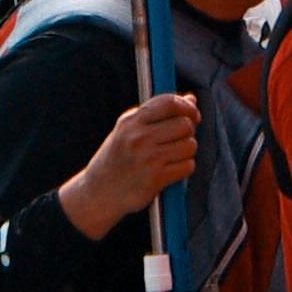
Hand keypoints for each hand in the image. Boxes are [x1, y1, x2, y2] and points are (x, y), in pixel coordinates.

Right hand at [62, 93, 199, 235]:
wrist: (99, 192)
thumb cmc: (117, 158)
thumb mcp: (129, 130)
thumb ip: (159, 113)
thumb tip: (191, 100)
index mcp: (131, 121)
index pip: (168, 103)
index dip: (186, 106)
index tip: (192, 113)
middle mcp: (139, 138)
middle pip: (184, 124)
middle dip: (189, 130)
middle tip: (181, 137)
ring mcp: (147, 159)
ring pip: (189, 145)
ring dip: (187, 150)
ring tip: (174, 154)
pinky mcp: (155, 179)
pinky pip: (187, 166)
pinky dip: (184, 167)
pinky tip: (172, 168)